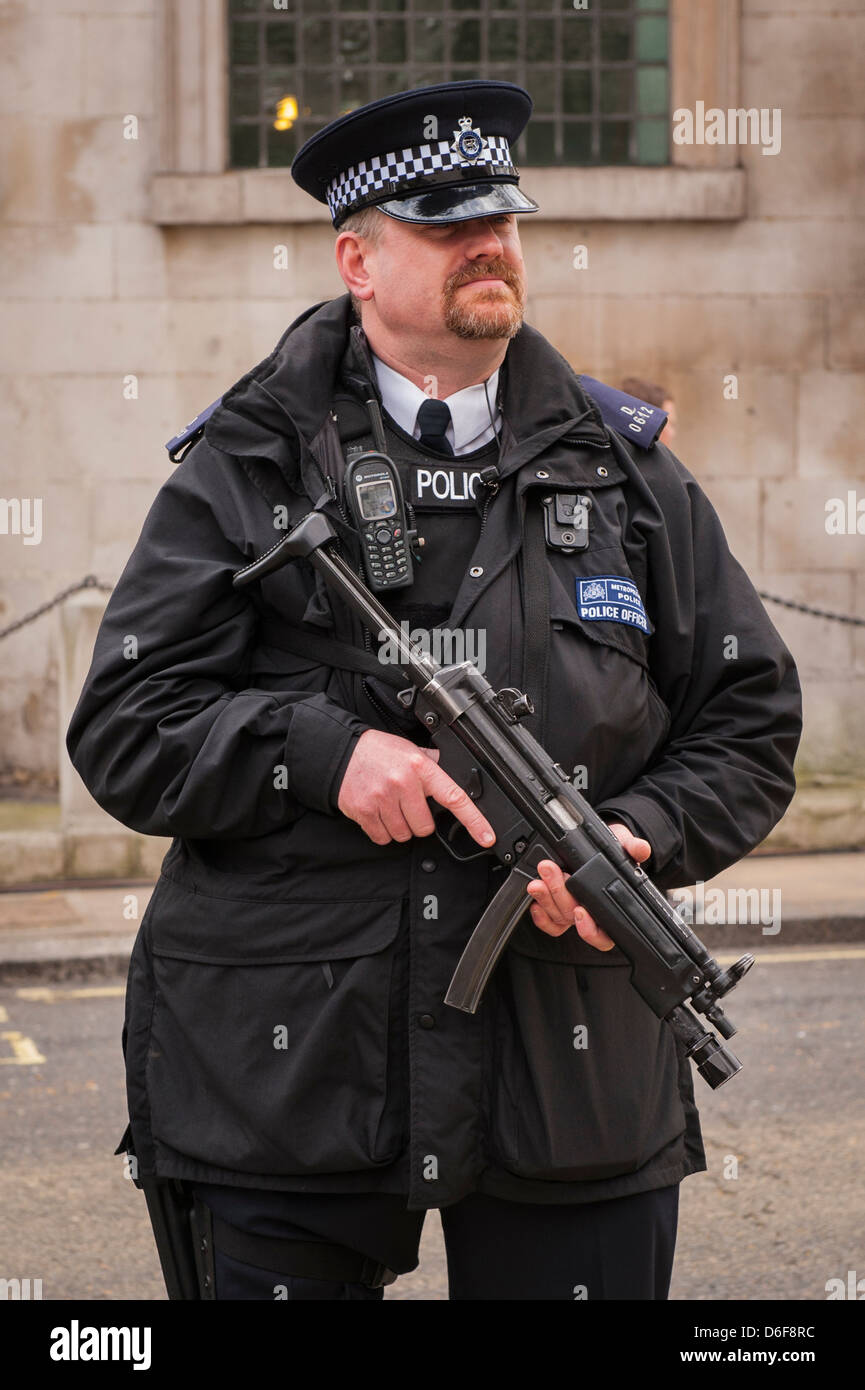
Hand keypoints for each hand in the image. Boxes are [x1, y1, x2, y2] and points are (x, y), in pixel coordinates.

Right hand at [337, 729, 496, 848]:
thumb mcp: (411, 750)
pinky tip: (378, 813)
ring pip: (404, 835)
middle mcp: (403, 783)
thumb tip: (458, 773)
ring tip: (391, 806)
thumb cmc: (378, 752)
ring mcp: (382, 799)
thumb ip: (433, 763)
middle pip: (425, 827)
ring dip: (400, 827)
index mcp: (420, 767)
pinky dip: (383, 831)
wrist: (341, 751)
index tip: (486, 836)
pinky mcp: (365, 812)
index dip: (474, 821)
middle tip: (407, 804)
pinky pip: (383, 838)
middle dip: (418, 821)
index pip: (454, 797)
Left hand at [525, 823, 651, 951]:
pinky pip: (547, 920)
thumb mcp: (626, 846)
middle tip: (551, 871)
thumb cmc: (616, 852)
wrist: (600, 844)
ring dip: (545, 898)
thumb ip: (634, 848)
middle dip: (559, 895)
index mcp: (612, 910)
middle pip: (572, 918)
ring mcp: (571, 911)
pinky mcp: (556, 905)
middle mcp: (591, 915)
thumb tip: (641, 849)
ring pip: (557, 917)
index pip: (604, 935)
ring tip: (539, 877)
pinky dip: (539, 913)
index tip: (581, 911)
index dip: (590, 930)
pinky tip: (534, 899)